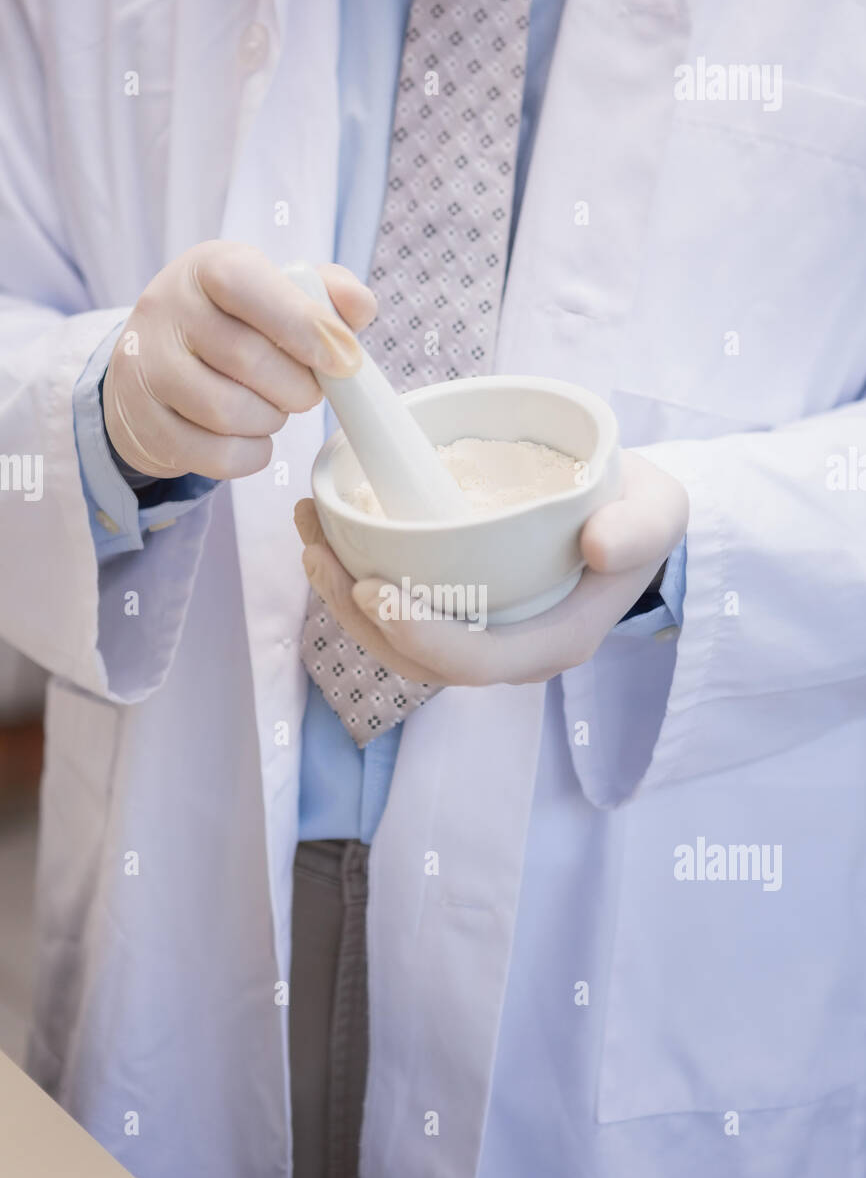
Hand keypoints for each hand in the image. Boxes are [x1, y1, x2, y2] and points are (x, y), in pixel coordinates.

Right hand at [103, 243, 375, 479]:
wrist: (154, 367)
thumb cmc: (233, 325)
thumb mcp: (274, 293)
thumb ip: (324, 293)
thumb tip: (360, 306)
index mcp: (205, 267)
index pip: (248, 286)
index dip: (303, 324)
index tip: (344, 359)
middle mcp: (165, 310)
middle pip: (247, 359)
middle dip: (297, 387)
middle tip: (306, 390)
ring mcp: (146, 368)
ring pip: (228, 411)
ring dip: (271, 420)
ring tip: (272, 407)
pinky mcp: (144, 423)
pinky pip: (214, 454)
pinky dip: (251, 454)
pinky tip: (251, 436)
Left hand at [295, 451, 687, 686]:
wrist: (631, 519)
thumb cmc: (640, 518)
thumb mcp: (657, 513)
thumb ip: (637, 529)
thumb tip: (596, 544)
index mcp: (551, 641)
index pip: (471, 663)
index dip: (417, 636)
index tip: (373, 590)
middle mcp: (505, 649)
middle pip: (414, 658)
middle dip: (356, 614)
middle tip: (318, 550)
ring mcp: (476, 633)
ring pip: (393, 640)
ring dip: (342, 595)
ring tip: (309, 534)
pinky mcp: (455, 608)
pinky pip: (395, 611)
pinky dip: (355, 578)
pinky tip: (328, 532)